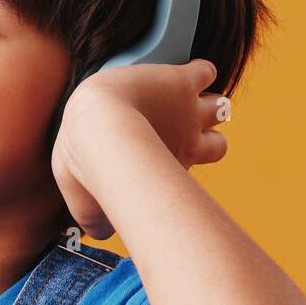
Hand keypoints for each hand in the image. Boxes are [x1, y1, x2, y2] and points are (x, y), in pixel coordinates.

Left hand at [50, 59, 230, 237]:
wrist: (97, 125)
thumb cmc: (86, 165)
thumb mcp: (86, 202)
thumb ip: (94, 217)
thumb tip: (99, 233)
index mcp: (169, 167)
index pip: (192, 175)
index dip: (186, 164)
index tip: (167, 159)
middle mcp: (187, 140)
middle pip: (219, 144)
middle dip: (206, 139)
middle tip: (182, 133)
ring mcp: (187, 109)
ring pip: (220, 107)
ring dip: (209, 104)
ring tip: (190, 102)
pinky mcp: (180, 81)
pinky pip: (205, 71)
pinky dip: (202, 72)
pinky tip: (192, 73)